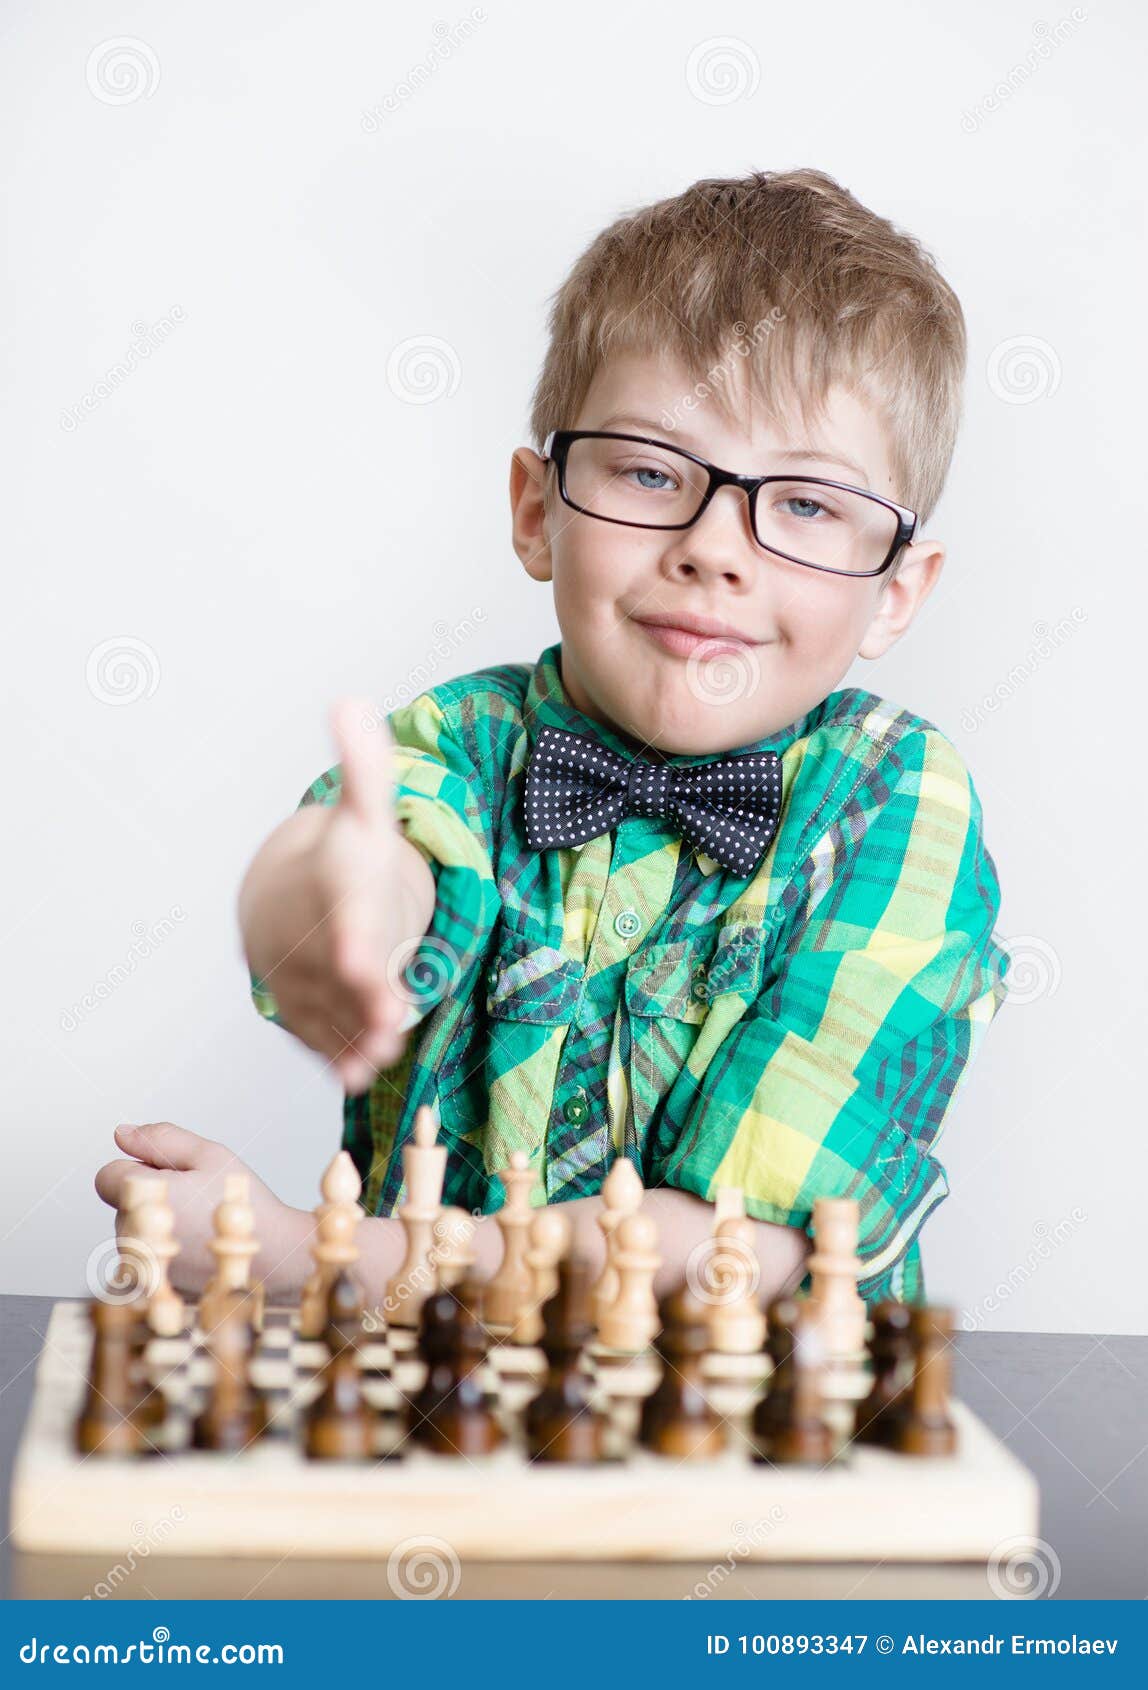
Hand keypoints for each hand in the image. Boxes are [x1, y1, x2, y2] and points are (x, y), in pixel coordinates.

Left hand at [94, 1122, 308, 1299]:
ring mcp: (142, 1265)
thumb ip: (161, 1140)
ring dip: (159, 1221)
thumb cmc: (242, 1203)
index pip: (108, 1175)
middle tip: (199, 1198)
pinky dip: (167, 1248)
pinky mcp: (152, 1285)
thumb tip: (123, 1134)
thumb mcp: (209, 1155)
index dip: (142, 1168)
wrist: (273, 1255)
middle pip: (123, 1203)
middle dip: (153, 1194)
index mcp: (142, 1197)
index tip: (175, 1176)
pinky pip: (147, 1256)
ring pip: (134, 1230)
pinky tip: (198, 1246)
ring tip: (201, 1224)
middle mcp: (133, 1234)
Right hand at [244, 698, 423, 1092]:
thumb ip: (367, 769)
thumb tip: (352, 702)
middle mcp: (305, 934)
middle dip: (363, 995)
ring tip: (385, 1054)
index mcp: (327, 886)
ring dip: (355, 1034)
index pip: (340, 910)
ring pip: (331, 1009)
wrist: (284, 897)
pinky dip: (339, 1056)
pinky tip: (362, 1075)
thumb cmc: (338, 860)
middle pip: (339, 969)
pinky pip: (321, 1034)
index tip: (362, 954)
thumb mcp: (362, 815)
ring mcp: (302, 976)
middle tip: (391, 1018)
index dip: (350, 933)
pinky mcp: (307, 1009)